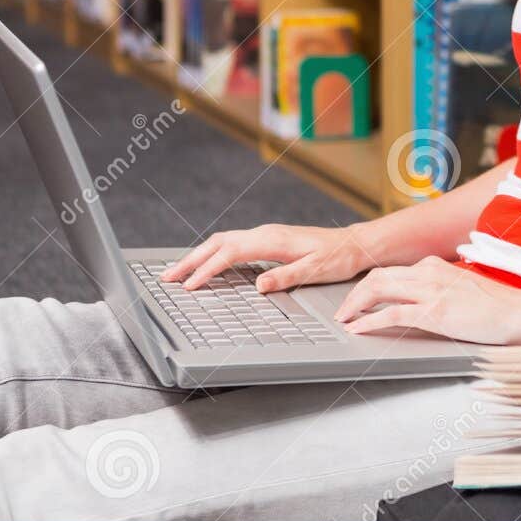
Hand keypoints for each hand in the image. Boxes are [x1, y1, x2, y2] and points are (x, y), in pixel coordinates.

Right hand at [159, 223, 372, 292]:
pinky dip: (213, 253)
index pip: (229, 254)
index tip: (189, 286)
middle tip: (167, 277)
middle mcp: (264, 234)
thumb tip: (258, 286)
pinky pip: (232, 244)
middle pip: (218, 244)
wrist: (354, 244)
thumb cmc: (337, 258)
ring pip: (222, 242)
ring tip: (178, 272)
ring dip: (198, 256)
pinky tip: (206, 264)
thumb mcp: (315, 270)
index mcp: (272, 240)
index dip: (207, 270)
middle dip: (190, 260)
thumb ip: (286, 277)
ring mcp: (265, 235)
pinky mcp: (268, 240)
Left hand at [334, 256, 520, 345]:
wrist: (520, 313)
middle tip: (343, 310)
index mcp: (435, 265)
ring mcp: (431, 291)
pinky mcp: (434, 312)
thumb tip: (425, 299)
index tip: (358, 297)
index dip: (370, 284)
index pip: (392, 271)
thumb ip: (442, 288)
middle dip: (354, 293)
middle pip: (377, 276)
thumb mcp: (464, 288)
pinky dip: (369, 321)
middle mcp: (429, 272)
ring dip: (354, 305)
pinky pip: (391, 314)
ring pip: (378, 289)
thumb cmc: (498, 305)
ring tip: (344, 319)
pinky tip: (358, 329)